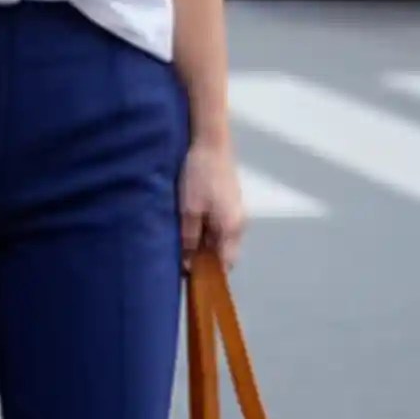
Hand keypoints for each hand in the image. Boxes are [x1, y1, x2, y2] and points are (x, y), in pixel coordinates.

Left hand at [179, 141, 245, 271]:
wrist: (209, 140)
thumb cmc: (199, 174)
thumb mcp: (188, 210)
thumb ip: (189, 238)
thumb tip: (187, 264)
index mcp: (232, 228)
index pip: (226, 264)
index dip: (209, 274)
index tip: (189, 278)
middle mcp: (239, 222)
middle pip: (224, 252)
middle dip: (204, 259)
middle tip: (180, 259)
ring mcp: (235, 210)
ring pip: (220, 238)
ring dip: (203, 243)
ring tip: (181, 242)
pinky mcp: (228, 200)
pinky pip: (218, 224)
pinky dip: (205, 230)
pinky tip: (188, 224)